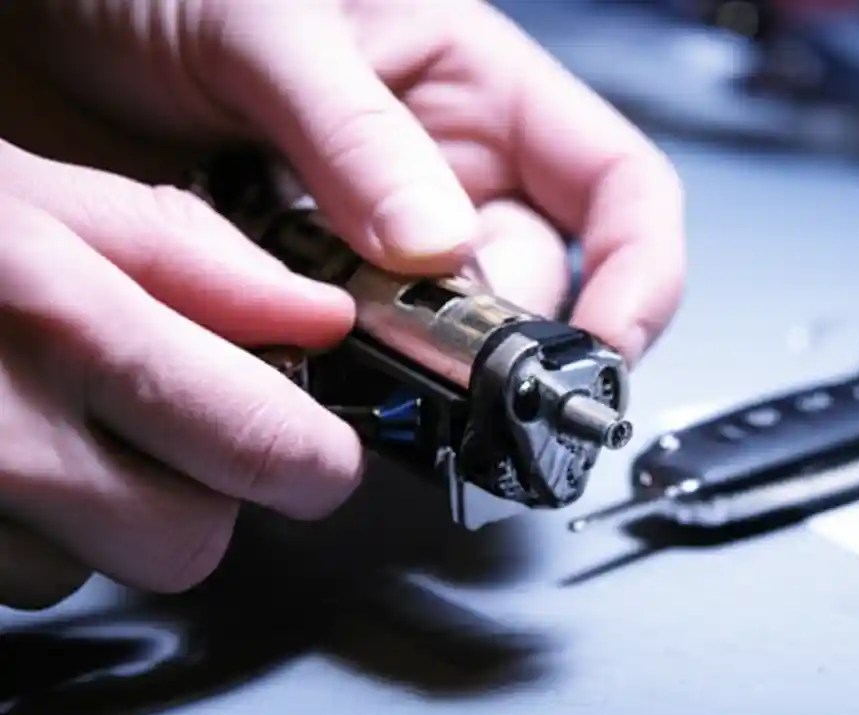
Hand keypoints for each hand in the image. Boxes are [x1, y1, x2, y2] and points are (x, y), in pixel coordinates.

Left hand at [0, 0, 685, 363]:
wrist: (31, 20)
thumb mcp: (268, 23)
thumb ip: (354, 133)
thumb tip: (440, 247)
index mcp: (476, 91)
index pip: (616, 188)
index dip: (638, 272)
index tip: (605, 346)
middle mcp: (440, 176)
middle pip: (529, 289)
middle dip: (491, 338)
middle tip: (416, 346)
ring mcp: (371, 245)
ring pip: (436, 342)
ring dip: (393, 363)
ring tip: (310, 322)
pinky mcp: (301, 296)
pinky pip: (343, 361)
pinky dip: (319, 375)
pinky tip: (265, 336)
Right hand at [0, 141, 362, 608]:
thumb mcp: (35, 195)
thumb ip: (192, 258)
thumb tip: (315, 321)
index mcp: (64, 321)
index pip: (262, 444)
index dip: (314, 460)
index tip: (316, 450)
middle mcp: (0, 434)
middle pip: (191, 542)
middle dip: (204, 496)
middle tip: (174, 431)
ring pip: (95, 571)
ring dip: (98, 513)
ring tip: (42, 422)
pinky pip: (13, 584)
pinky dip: (21, 535)